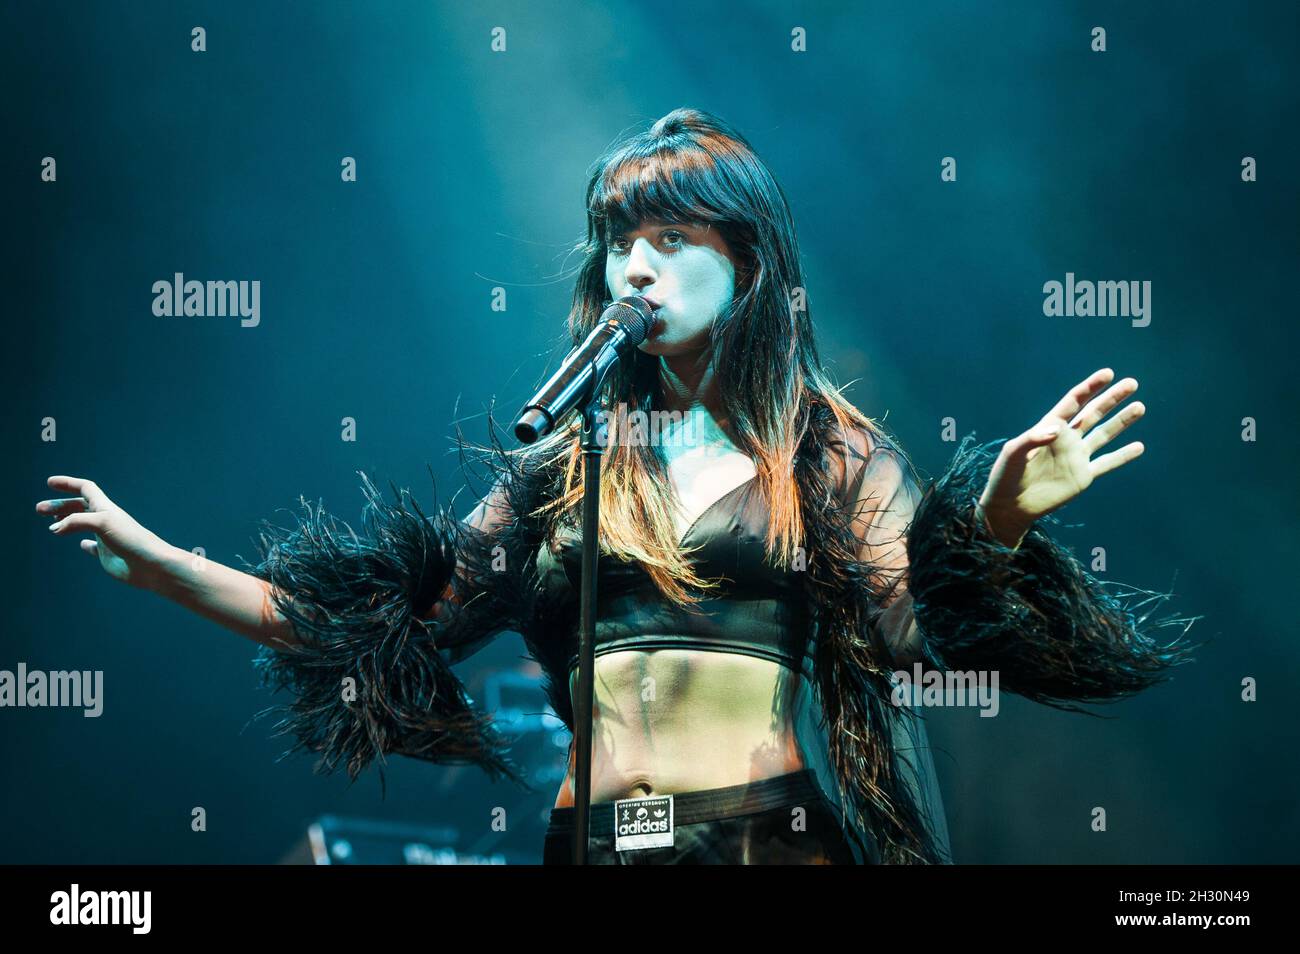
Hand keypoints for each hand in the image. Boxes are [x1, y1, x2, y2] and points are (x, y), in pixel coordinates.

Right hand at [38, 476, 173, 589]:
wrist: (151, 565)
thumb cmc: (131, 540)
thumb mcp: (102, 523)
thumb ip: (76, 522)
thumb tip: (54, 528)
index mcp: (105, 508)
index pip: (85, 488)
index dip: (68, 483)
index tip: (49, 482)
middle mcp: (106, 520)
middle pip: (79, 507)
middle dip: (59, 506)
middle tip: (39, 510)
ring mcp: (106, 537)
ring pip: (83, 525)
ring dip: (66, 522)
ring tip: (50, 526)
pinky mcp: (108, 554)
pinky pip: (95, 547)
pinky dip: (86, 545)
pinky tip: (82, 545)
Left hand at [978, 368, 1145, 547]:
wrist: (1010, 506)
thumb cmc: (1005, 476)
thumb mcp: (1012, 454)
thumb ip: (1031, 439)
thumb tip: (1056, 428)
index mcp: (1049, 427)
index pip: (1073, 403)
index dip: (1090, 387)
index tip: (1108, 373)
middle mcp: (1066, 439)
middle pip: (1093, 413)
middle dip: (1111, 398)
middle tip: (1132, 383)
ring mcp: (1076, 457)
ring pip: (1104, 434)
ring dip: (1121, 421)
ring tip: (1140, 406)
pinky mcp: (1082, 477)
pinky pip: (1107, 464)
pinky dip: (1123, 456)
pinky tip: (1139, 447)